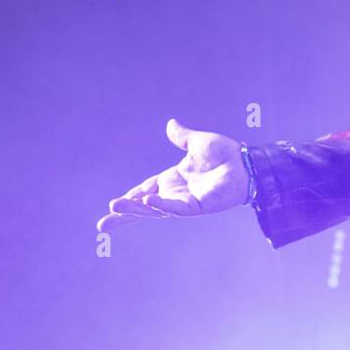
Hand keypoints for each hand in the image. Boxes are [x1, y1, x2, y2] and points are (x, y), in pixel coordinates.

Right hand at [96, 119, 248, 232]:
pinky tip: (147, 201)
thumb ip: (182, 137)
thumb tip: (171, 125)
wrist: (247, 163)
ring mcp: (185, 201)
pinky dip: (161, 205)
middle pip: (143, 205)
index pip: (145, 190)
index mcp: (173, 179)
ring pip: (154, 209)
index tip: (113, 205)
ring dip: (135, 210)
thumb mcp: (199, 142)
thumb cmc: (226, 154)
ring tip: (114, 209)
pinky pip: (175, 208)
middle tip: (102, 224)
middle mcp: (175, 193)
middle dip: (124, 214)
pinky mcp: (197, 206)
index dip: (130, 197)